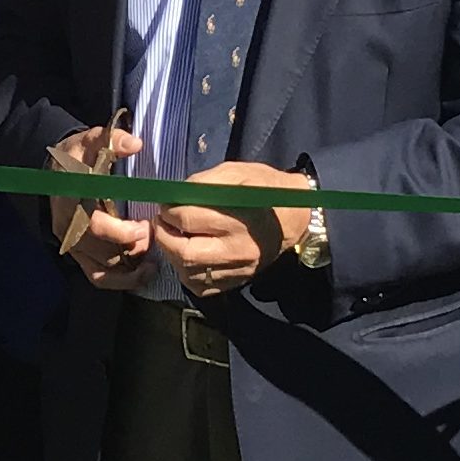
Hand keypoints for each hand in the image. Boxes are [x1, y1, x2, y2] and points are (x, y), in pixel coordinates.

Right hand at [48, 120, 154, 289]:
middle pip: (101, 250)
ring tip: (153, 259)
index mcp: (72, 197)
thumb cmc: (76, 157)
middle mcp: (69, 225)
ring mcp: (72, 243)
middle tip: (153, 239)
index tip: (143, 227)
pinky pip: (98, 277)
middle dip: (132, 250)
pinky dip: (121, 280)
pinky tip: (143, 272)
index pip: (93, 223)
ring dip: (130, 267)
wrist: (53, 174)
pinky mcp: (78, 255)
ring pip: (102, 267)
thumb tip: (134, 144)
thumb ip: (111, 140)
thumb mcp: (90, 140)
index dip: (120, 232)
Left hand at [154, 161, 314, 299]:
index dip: (168, 211)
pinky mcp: (237, 282)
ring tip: (175, 238)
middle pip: (184, 252)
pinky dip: (187, 273)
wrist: (297, 218)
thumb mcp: (237, 173)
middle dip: (164, 236)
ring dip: (173, 255)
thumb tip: (174, 195)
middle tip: (162, 222)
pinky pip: (201, 287)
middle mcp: (237, 249)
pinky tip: (189, 256)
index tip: (166, 204)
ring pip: (188, 273)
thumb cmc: (265, 190)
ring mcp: (237, 270)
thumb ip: (204, 182)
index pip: (187, 219)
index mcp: (237, 218)